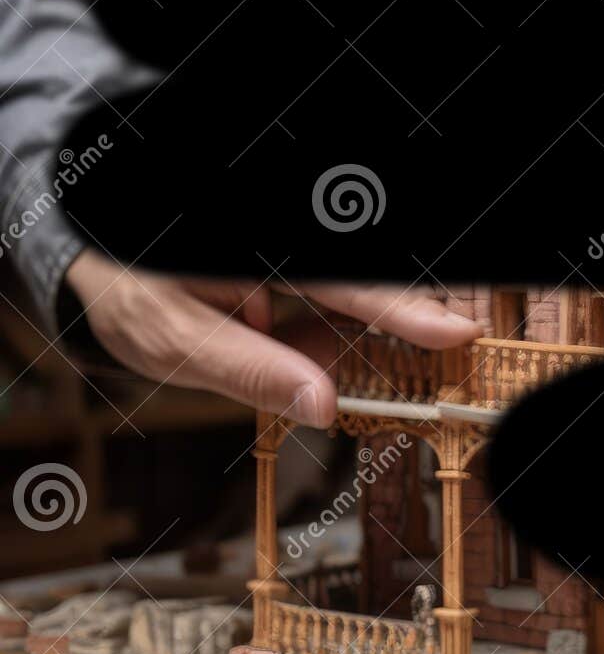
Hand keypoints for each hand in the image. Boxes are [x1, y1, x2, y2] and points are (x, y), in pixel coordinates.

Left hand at [64, 248, 482, 427]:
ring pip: (351, 292)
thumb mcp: (176, 341)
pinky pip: (331, 297)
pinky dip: (326, 327)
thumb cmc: (130, 292)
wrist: (99, 254)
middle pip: (361, 282)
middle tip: (438, 344)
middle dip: (397, 314)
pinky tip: (271, 329)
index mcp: (253, 249)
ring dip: (350, 326)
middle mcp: (285, 246)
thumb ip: (253, 372)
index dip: (403, 310)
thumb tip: (324, 407)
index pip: (344, 282)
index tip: (454, 335)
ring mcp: (292, 257)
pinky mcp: (295, 272)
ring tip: (295, 334)